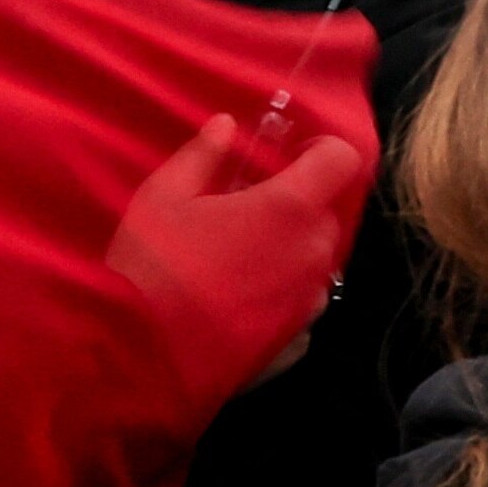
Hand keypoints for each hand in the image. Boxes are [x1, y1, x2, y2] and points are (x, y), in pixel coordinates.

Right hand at [103, 111, 366, 397]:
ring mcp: (309, 304)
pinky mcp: (298, 342)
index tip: (294, 156)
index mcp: (289, 208)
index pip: (342, 160)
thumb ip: (202, 155)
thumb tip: (225, 124)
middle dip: (296, 207)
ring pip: (316, 262)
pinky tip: (242, 303)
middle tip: (248, 212)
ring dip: (292, 253)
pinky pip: (303, 305)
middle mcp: (314, 254)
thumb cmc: (153, 268)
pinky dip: (284, 296)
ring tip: (242, 261)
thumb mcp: (163, 197)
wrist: (145, 362)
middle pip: (326, 214)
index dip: (323, 150)